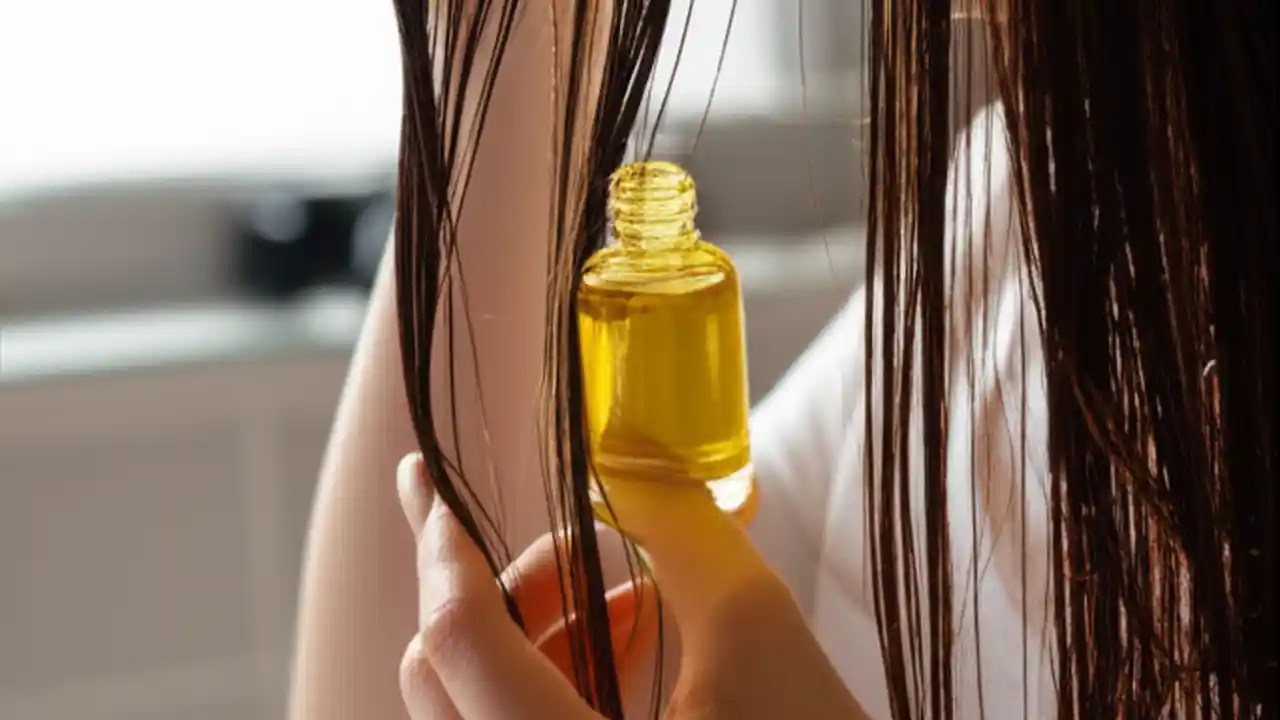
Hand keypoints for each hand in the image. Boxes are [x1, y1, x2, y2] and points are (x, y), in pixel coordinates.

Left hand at [395, 453, 865, 718]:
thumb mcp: (757, 628)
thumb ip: (676, 527)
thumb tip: (621, 459)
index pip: (458, 639)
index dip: (442, 543)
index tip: (428, 477)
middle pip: (445, 673)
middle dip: (511, 586)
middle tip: (587, 547)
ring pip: (469, 706)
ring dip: (533, 631)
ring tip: (632, 600)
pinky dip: (548, 676)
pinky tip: (629, 646)